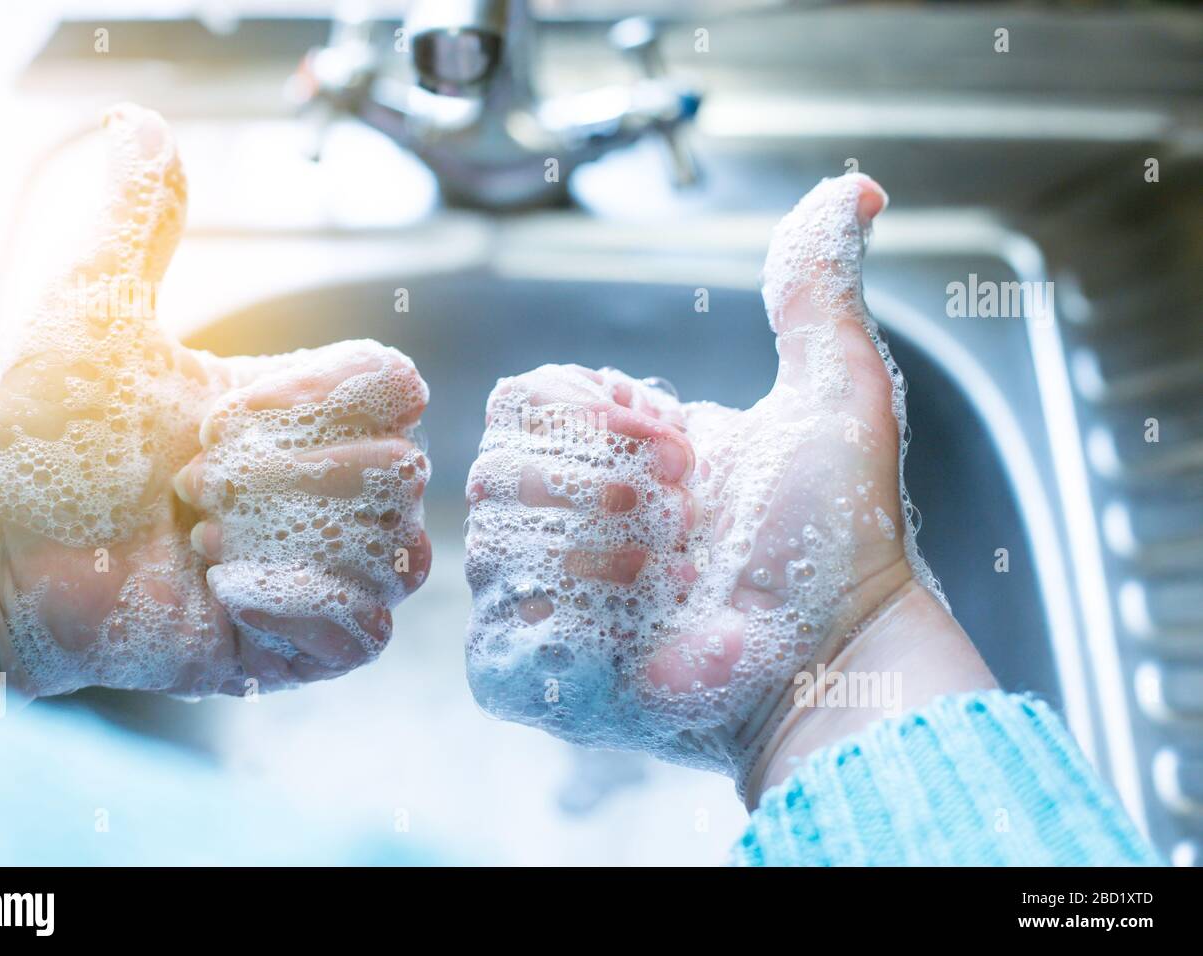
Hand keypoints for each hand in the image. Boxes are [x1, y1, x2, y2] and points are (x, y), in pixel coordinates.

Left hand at [0, 104, 430, 696]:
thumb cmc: (37, 435)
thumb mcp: (94, 317)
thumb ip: (139, 228)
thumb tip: (146, 125)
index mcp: (297, 416)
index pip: (398, 390)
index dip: (324, 397)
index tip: (223, 410)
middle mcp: (319, 491)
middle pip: (405, 473)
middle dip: (293, 473)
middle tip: (196, 480)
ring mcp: (312, 571)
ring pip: (396, 553)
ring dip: (294, 537)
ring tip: (205, 533)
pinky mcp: (289, 647)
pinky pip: (364, 631)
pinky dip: (306, 602)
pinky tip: (227, 583)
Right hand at [464, 174, 986, 794]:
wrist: (836, 659)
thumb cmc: (841, 538)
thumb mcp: (836, 391)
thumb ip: (818, 290)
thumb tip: (857, 190)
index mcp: (618, 452)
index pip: (528, 398)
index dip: (596, 419)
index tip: (677, 448)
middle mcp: (574, 520)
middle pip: (495, 469)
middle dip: (595, 490)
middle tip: (678, 523)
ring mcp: (549, 598)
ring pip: (493, 547)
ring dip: (591, 559)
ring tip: (665, 585)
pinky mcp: (535, 674)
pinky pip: (495, 633)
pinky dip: (560, 630)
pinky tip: (627, 639)